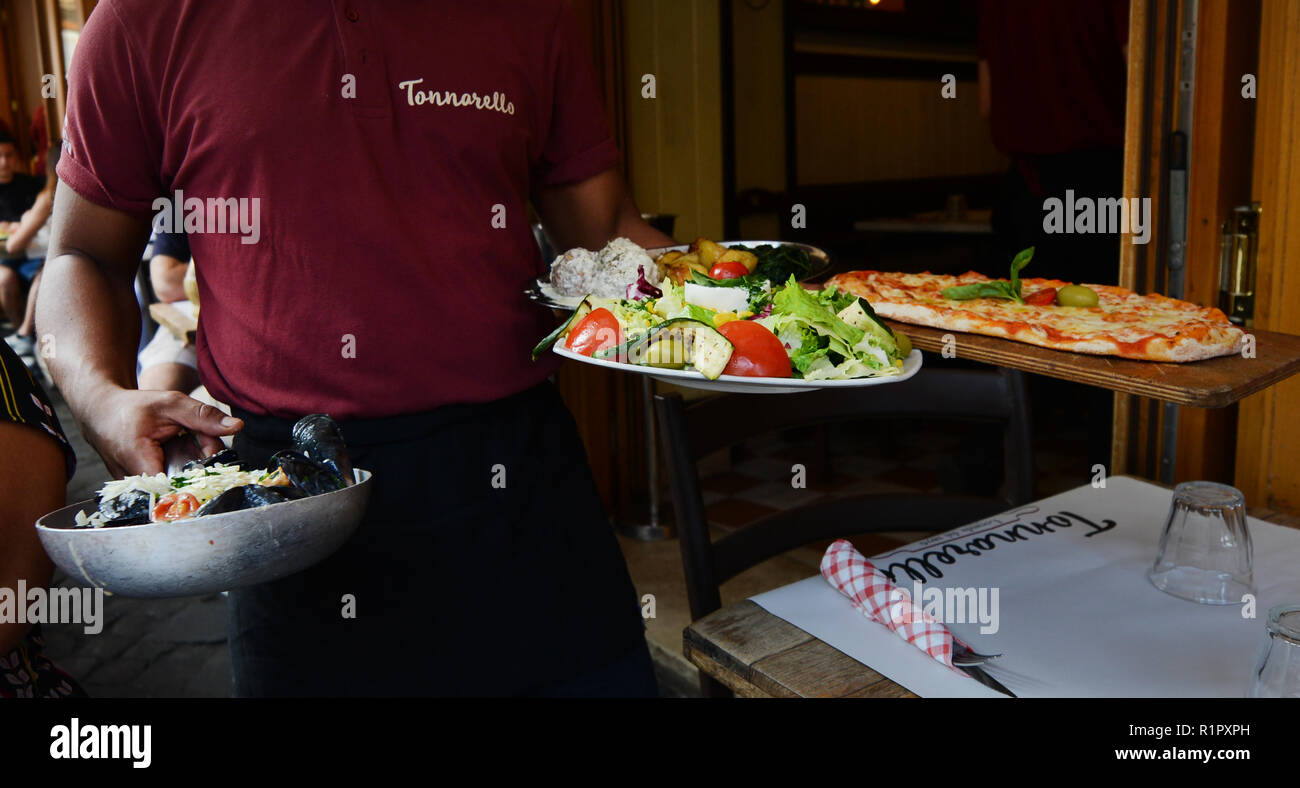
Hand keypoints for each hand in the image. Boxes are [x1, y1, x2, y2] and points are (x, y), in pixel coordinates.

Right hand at [83, 386, 243, 477]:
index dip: (198, 479)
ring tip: (184, 446)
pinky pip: (163, 488)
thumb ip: (203, 417)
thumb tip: (237, 426)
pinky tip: (176, 456)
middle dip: (199, 470)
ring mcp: (131, 490)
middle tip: (202, 445)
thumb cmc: (134, 407)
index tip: (215, 468)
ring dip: (188, 471)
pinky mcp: (135, 491)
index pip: (173, 485)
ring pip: (172, 488)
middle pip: (178, 486)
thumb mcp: (171, 404)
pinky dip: (176, 473)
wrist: (101, 412)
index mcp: (136, 457)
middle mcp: (130, 480)